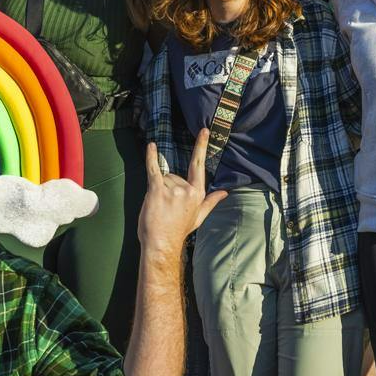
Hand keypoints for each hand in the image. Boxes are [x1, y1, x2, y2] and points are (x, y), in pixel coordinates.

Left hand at [137, 130, 227, 251]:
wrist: (161, 244)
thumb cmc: (178, 231)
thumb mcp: (199, 217)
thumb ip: (211, 202)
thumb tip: (225, 192)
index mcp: (198, 194)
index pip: (199, 165)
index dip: (201, 147)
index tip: (204, 131)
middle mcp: (188, 190)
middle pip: (174, 175)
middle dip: (168, 187)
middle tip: (165, 207)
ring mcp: (173, 190)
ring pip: (163, 178)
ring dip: (159, 189)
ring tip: (159, 207)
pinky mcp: (157, 190)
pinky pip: (154, 169)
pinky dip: (150, 158)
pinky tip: (151, 146)